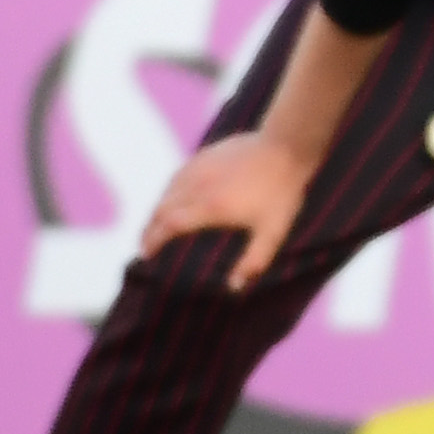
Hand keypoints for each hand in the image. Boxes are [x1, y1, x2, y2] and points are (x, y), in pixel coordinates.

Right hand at [138, 132, 313, 291]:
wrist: (287, 145)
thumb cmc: (282, 191)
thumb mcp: (273, 231)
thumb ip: (254, 261)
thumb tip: (233, 288)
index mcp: (211, 207)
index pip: (168, 226)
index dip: (152, 242)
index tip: (146, 256)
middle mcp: (198, 186)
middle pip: (160, 210)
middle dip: (149, 230)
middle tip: (146, 246)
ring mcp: (200, 168)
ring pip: (166, 192)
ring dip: (157, 210)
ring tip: (156, 226)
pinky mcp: (205, 155)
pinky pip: (178, 176)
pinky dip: (169, 192)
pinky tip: (172, 199)